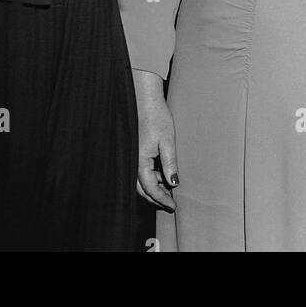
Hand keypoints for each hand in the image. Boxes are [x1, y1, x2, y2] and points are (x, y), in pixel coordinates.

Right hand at [132, 70, 177, 211]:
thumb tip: (174, 183)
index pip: (150, 188)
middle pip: (142, 189)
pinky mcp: (134, 152)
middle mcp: (132, 161)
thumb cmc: (157, 117)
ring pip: (140, 181)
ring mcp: (132, 157)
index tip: (173, 206)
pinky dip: (151, 177)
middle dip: (156, 198)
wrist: (145, 100)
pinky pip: (140, 171)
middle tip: (170, 204)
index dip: (161, 199)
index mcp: (139, 160)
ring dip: (154, 188)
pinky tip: (163, 176)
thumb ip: (170, 163)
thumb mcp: (167, 140)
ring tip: (169, 191)